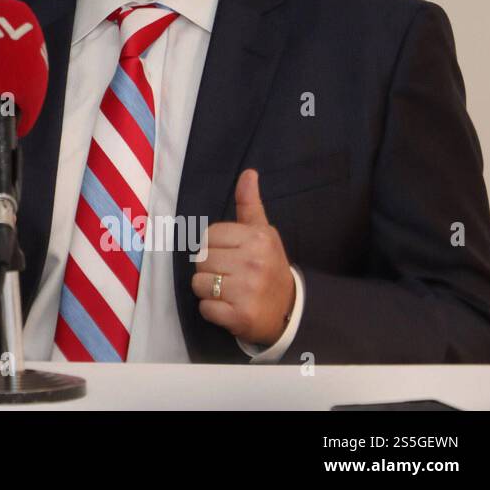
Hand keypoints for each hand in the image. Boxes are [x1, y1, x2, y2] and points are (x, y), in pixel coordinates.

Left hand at [191, 169, 295, 345]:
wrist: (291, 311)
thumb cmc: (269, 266)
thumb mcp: (263, 232)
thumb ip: (249, 203)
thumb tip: (248, 172)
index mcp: (258, 238)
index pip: (208, 236)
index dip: (215, 248)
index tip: (232, 256)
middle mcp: (254, 263)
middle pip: (201, 259)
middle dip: (210, 269)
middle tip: (232, 276)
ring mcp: (248, 291)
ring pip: (199, 283)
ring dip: (209, 291)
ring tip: (230, 292)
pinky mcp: (241, 317)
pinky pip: (205, 308)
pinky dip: (213, 312)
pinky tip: (230, 309)